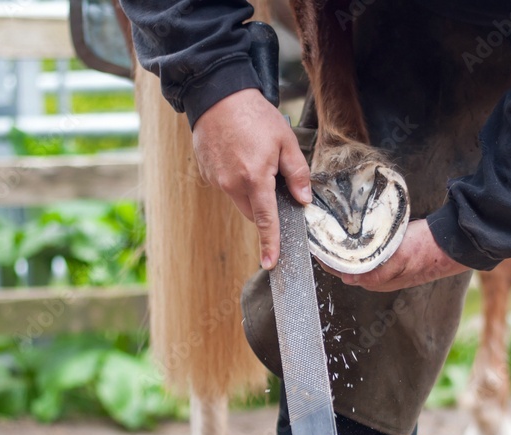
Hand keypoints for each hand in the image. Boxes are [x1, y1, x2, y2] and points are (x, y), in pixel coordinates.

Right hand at [192, 88, 311, 269]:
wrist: (217, 95)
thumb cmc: (255, 115)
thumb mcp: (286, 140)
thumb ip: (297, 173)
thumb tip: (303, 198)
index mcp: (255, 179)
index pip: (267, 220)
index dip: (270, 243)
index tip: (271, 262)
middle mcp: (232, 184)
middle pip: (254, 213)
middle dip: (266, 207)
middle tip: (274, 180)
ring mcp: (217, 180)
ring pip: (240, 201)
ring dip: (251, 191)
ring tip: (254, 159)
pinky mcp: (207, 173)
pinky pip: (226, 187)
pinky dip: (236, 180)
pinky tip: (240, 155)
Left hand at [323, 219, 470, 290]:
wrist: (451, 244)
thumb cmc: (425, 250)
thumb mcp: (400, 257)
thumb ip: (377, 270)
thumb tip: (349, 278)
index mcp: (375, 280)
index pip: (339, 270)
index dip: (325, 256)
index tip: (313, 240)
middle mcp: (375, 278)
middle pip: (343, 265)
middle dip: (329, 251)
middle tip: (317, 231)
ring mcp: (382, 269)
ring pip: (353, 259)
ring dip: (341, 248)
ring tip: (328, 230)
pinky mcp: (389, 258)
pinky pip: (365, 253)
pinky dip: (354, 245)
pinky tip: (350, 233)